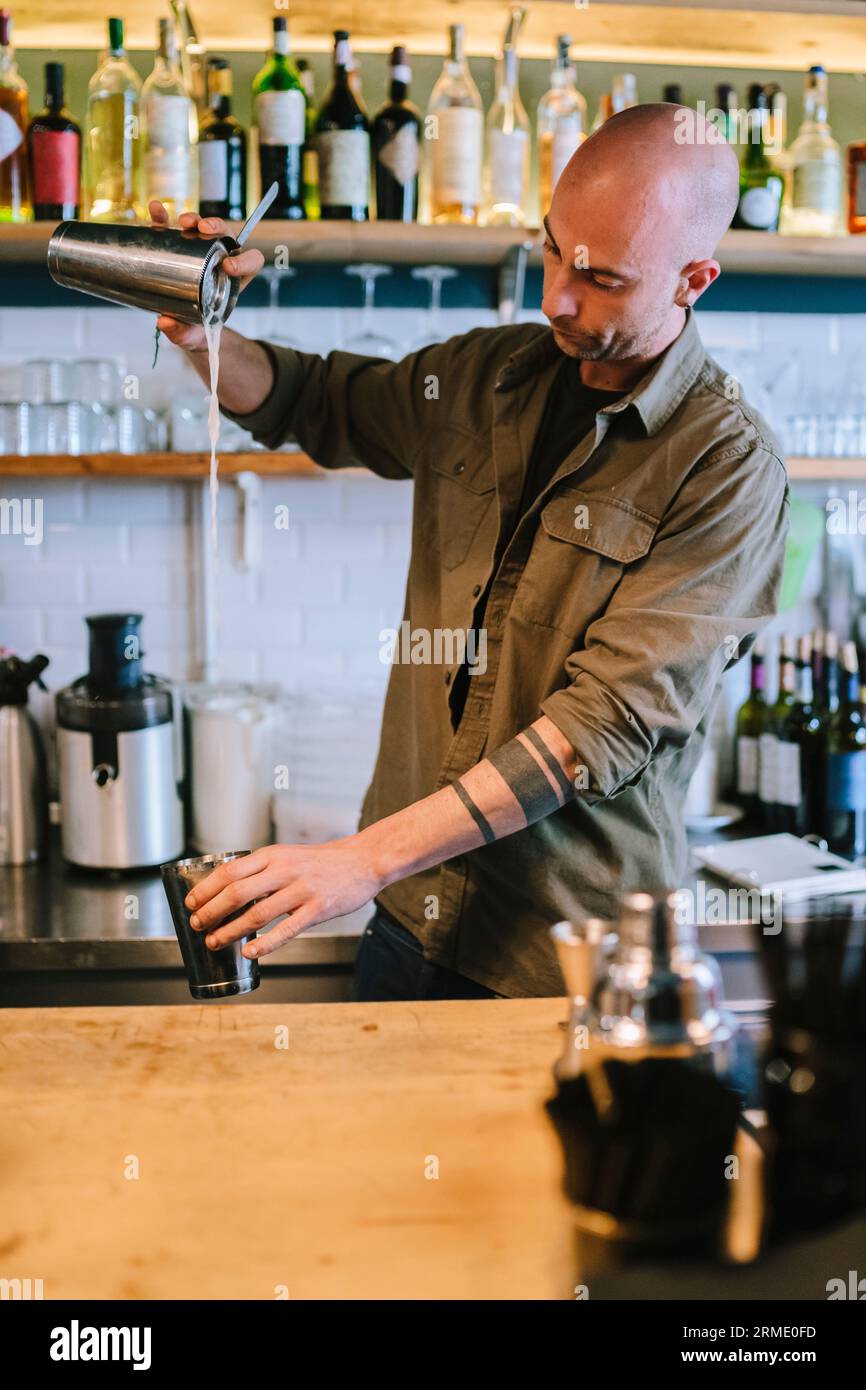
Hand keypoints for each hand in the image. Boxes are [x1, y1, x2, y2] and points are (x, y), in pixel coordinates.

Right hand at [149, 200, 264, 351]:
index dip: (245, 260)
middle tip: (204, 229)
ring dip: (194, 219)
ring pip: (202, 226)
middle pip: (226, 235)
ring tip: (184, 222)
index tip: (228, 267)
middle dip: (217, 227)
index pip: (252, 262)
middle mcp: (219, 260)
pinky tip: (156, 211)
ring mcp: (197, 249)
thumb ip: (182, 333)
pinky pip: (171, 227)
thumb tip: (165, 322)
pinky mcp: (176, 245)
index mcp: (234, 280)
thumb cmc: (196, 329)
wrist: (181, 322)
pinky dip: (163, 217)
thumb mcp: (193, 336)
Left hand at [183, 837, 384, 959]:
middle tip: (197, 926)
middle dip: (210, 912)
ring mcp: (301, 891)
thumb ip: (262, 871)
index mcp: (273, 855)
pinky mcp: (317, 910)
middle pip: (236, 893)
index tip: (191, 903)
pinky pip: (285, 931)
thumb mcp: (287, 855)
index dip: (205, 890)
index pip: (229, 872)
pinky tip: (250, 953)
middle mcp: (284, 870)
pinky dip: (264, 944)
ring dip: (230, 931)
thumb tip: (229, 892)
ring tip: (215, 941)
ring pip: (256, 914)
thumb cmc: (323, 862)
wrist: (363, 861)